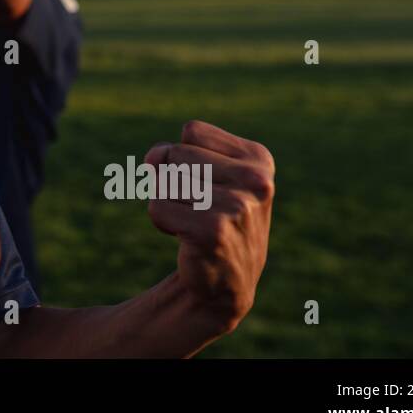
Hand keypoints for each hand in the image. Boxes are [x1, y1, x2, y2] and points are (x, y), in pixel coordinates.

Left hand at [145, 120, 274, 333]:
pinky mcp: (212, 229)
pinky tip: (187, 238)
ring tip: (194, 222)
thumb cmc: (213, 217)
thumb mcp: (202, 173)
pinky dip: (162, 222)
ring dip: (168, 202)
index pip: (192, 131)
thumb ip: (173, 152)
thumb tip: (154, 157)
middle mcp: (255, 180)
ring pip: (164, 180)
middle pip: (175, 154)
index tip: (206, 184)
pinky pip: (157, 206)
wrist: (226, 281)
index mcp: (259, 158)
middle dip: (173, 180)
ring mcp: (237, 205)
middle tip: (199, 208)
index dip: (184, 156)